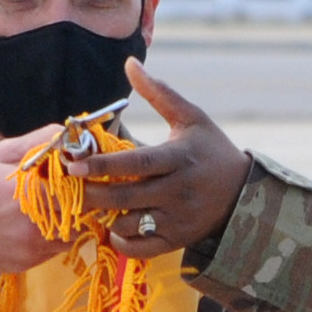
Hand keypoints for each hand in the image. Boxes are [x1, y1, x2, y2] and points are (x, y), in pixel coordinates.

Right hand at [0, 128, 67, 278]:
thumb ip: (35, 143)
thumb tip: (65, 134)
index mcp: (30, 193)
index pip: (82, 189)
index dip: (84, 179)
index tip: (76, 172)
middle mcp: (35, 225)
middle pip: (82, 214)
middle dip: (80, 200)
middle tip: (65, 188)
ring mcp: (31, 248)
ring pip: (71, 233)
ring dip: (67, 220)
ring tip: (46, 206)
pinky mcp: (25, 263)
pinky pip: (53, 249)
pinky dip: (50, 236)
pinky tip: (29, 224)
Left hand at [70, 62, 251, 258]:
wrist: (243, 194)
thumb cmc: (211, 150)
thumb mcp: (191, 118)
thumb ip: (159, 93)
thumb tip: (130, 63)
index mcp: (180, 158)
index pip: (137, 164)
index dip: (103, 166)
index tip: (73, 164)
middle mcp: (179, 191)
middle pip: (126, 197)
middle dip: (92, 194)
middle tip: (68, 187)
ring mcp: (178, 219)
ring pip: (129, 224)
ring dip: (105, 216)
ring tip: (92, 203)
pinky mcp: (176, 240)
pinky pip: (140, 248)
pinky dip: (121, 241)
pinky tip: (112, 226)